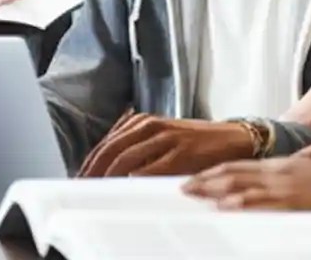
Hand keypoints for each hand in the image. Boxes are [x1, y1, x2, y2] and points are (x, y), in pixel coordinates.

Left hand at [78, 112, 254, 177]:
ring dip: (110, 176)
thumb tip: (108, 166)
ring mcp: (166, 138)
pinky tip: (127, 186)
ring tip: (99, 191)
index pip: (108, 142)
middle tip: (83, 187)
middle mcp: (152, 125)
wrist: (231, 138)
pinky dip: (136, 177)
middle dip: (95, 170)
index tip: (80, 177)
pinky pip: (152, 167)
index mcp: (143, 121)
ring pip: (127, 158)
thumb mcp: (160, 135)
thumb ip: (136, 144)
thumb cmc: (193, 141)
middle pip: (112, 150)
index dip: (91, 161)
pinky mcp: (181, 152)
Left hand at [182, 155, 310, 209]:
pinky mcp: (291, 202)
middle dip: (205, 180)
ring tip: (194, 195)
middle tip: (184, 186)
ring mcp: (282, 187)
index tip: (198, 176)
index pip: (240, 165)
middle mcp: (276, 172)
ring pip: (240, 185)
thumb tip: (280, 165)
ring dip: (214, 190)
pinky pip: (260, 202)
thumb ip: (291, 164)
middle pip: (233, 174)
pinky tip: (224, 205)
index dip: (216, 170)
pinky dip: (240, 202)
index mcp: (280, 164)